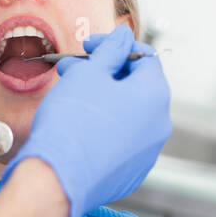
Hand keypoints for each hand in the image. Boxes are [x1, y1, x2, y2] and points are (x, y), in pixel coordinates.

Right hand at [1, 25, 172, 216]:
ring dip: (101, 100)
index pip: (144, 57)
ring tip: (69, 97)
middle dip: (103, 74)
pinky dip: (102, 129)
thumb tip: (123, 37)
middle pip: (135, 87)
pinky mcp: (130, 174)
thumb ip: (110, 50)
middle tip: (73, 70)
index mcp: (155, 96)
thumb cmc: (72, 125)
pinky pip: (120, 142)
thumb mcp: (89, 74)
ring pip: (126, 115)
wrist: (57, 179)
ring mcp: (146, 154)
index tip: (90, 46)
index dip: (114, 46)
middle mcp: (159, 126)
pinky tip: (77, 127)